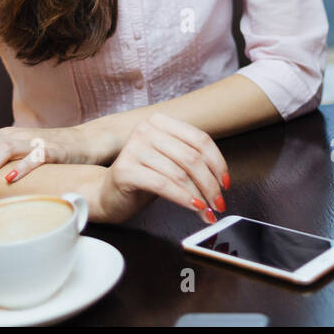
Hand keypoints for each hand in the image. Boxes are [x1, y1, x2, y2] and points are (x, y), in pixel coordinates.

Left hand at [0, 125, 93, 198]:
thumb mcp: (16, 151)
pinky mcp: (52, 151)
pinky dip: (20, 168)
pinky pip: (34, 158)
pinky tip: (10, 180)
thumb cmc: (46, 151)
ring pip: (2, 150)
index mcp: (3, 135)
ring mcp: (32, 142)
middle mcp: (14, 135)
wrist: (84, 142)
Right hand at [90, 113, 230, 223]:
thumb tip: (223, 178)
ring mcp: (133, 147)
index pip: (200, 139)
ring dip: (199, 196)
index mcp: (160, 122)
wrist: (107, 195)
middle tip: (218, 203)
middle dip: (210, 184)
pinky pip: (163, 184)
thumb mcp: (170, 163)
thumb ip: (192, 160)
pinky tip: (192, 207)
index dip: (218, 163)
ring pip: (179, 173)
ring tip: (206, 211)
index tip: (226, 183)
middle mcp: (145, 129)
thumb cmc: (143, 179)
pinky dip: (183, 198)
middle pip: (192, 157)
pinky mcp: (125, 169)